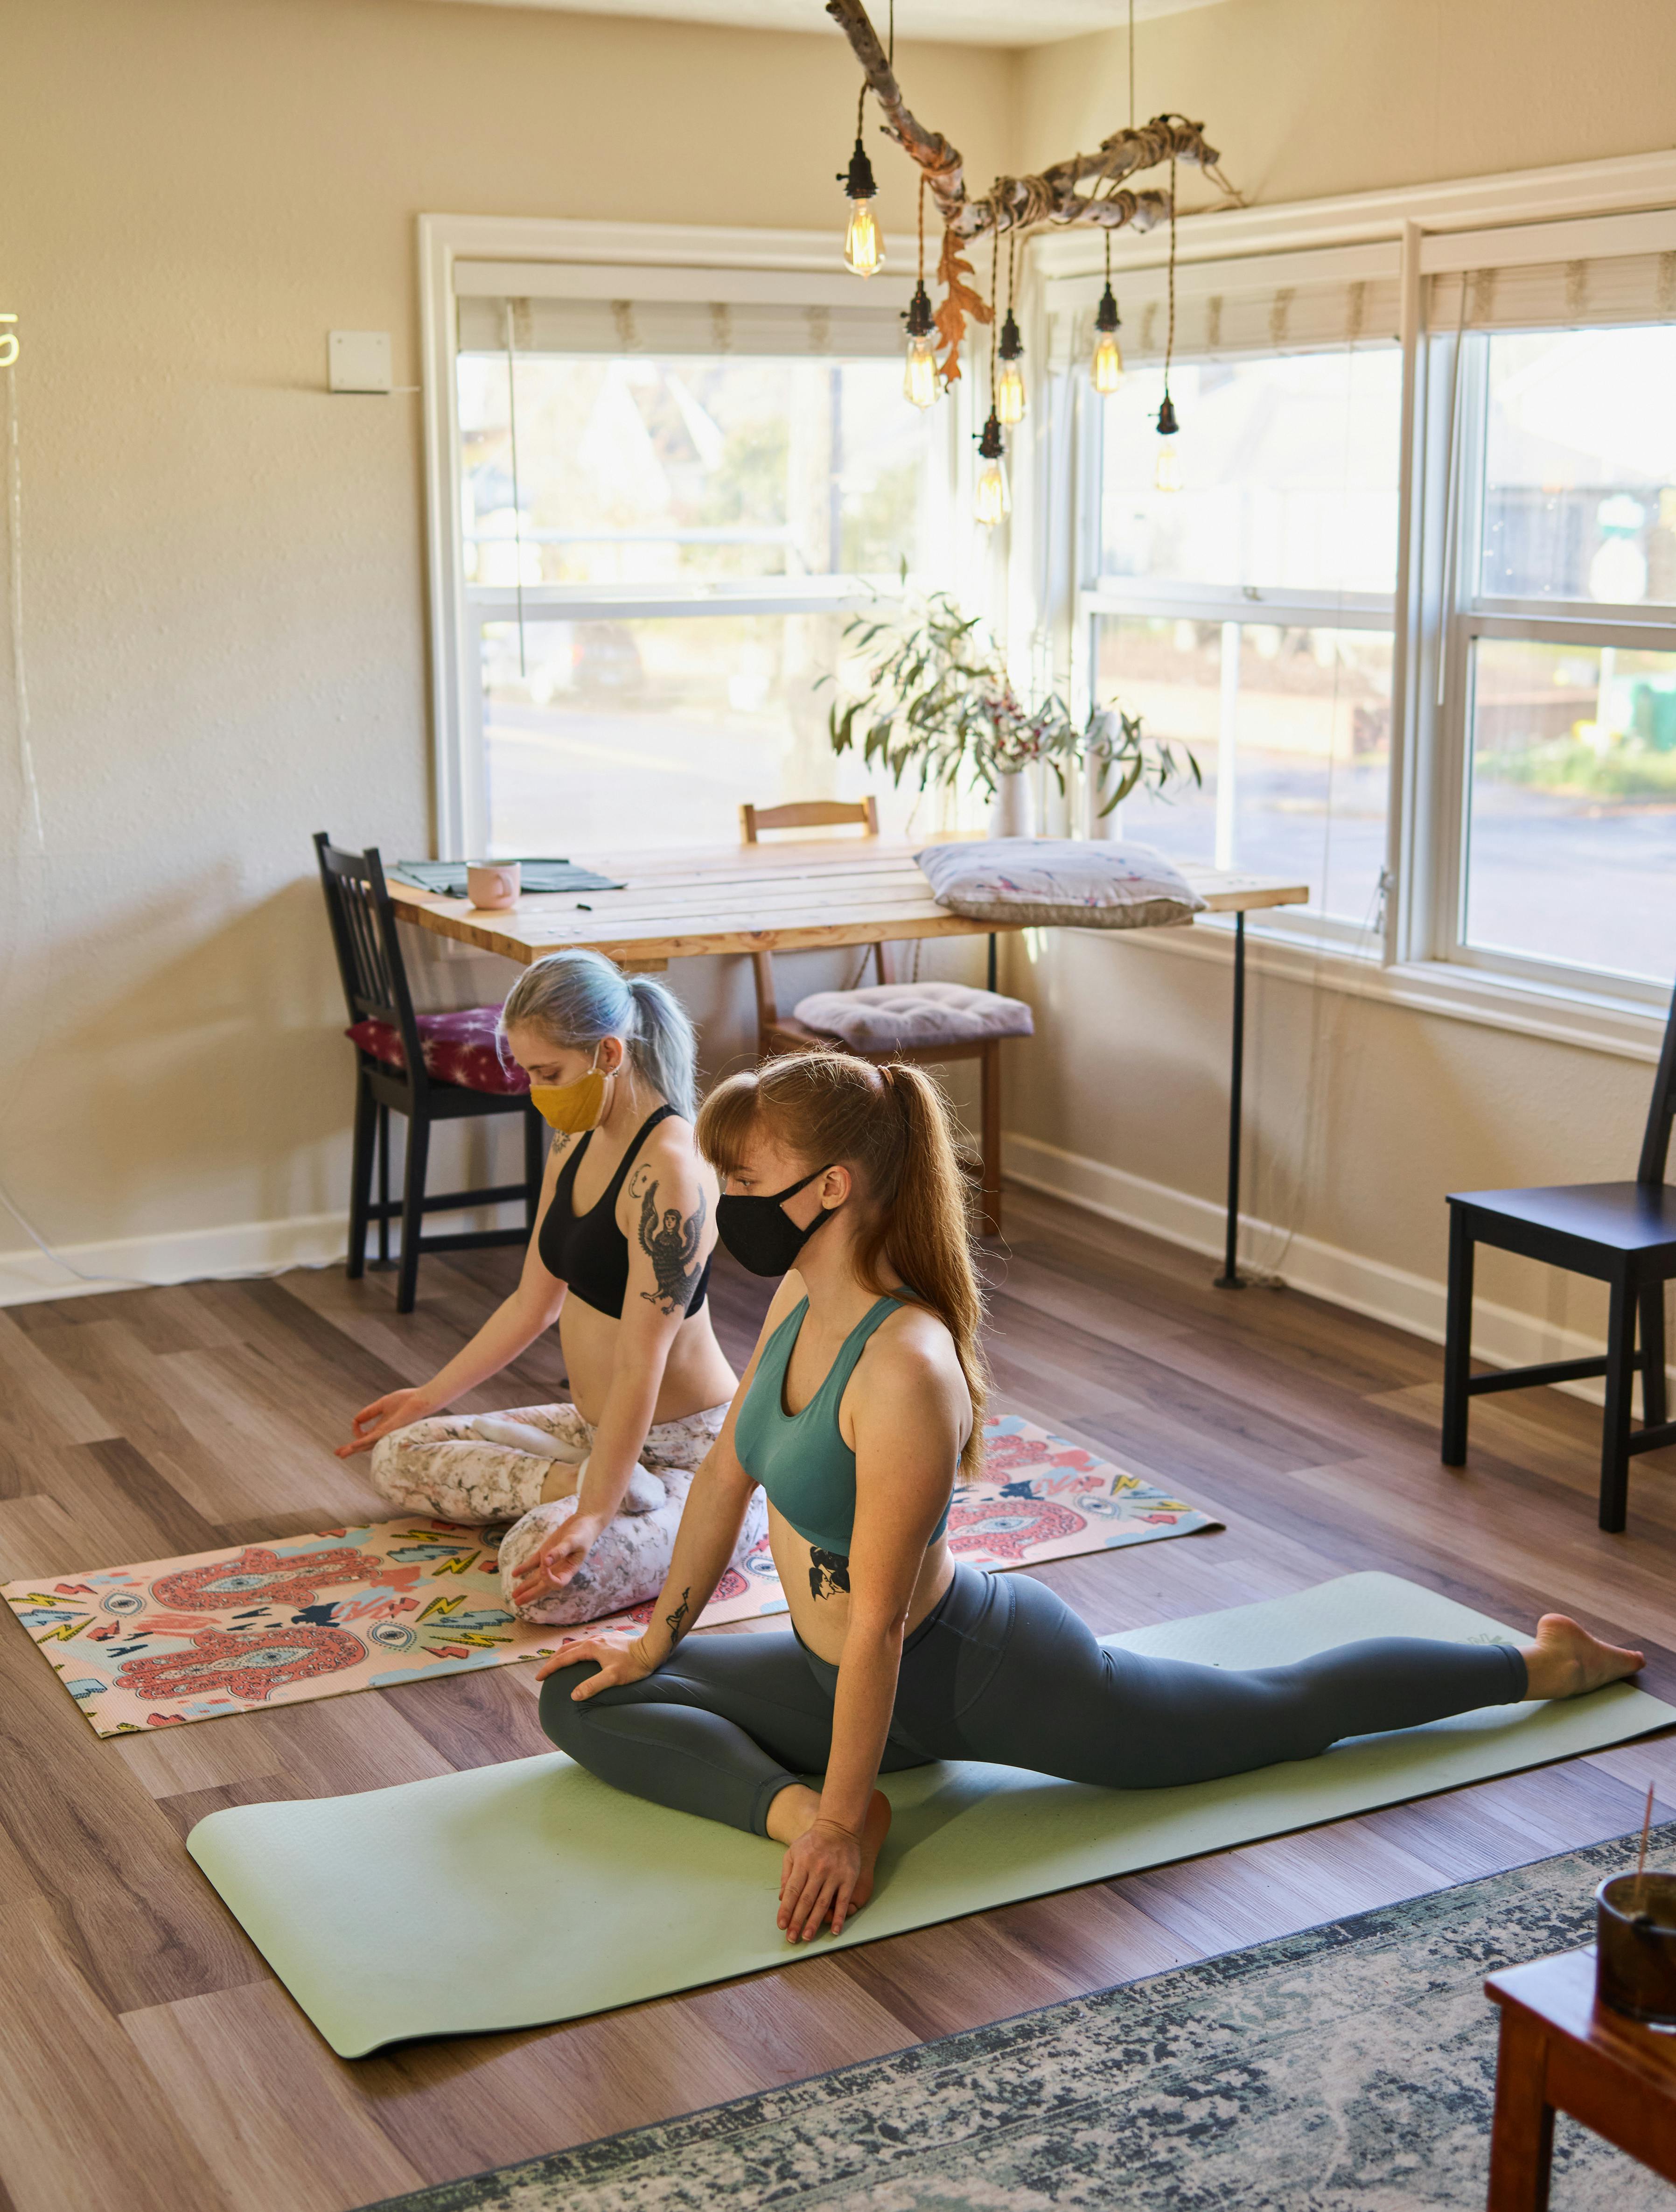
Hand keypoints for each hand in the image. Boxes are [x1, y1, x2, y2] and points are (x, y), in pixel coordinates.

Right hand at [336, 1387, 436, 1457]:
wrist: (421, 1400)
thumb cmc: (406, 1401)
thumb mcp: (382, 1404)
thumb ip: (369, 1412)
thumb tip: (355, 1419)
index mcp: (382, 1428)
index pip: (364, 1436)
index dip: (356, 1429)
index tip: (355, 1422)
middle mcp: (383, 1434)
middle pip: (364, 1445)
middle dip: (350, 1449)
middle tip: (338, 1454)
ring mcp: (386, 1434)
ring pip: (366, 1445)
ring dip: (352, 1449)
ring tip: (340, 1454)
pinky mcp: (388, 1431)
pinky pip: (372, 1438)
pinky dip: (361, 1442)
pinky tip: (352, 1446)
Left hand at [510, 1512, 604, 1605]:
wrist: (583, 1522)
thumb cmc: (583, 1533)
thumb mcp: (574, 1541)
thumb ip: (561, 1551)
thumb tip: (546, 1560)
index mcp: (569, 1570)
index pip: (557, 1583)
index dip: (548, 1579)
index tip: (544, 1567)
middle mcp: (559, 1569)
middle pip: (544, 1586)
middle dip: (531, 1594)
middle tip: (517, 1602)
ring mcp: (550, 1562)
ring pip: (536, 1578)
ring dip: (525, 1586)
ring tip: (514, 1595)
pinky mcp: (544, 1553)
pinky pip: (532, 1563)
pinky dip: (524, 1568)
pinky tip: (514, 1574)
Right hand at [534, 1633, 656, 1688]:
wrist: (653, 1648)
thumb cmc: (634, 1664)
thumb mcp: (613, 1677)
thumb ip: (593, 1685)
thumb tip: (573, 1695)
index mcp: (591, 1648)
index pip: (564, 1658)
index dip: (550, 1668)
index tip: (538, 1677)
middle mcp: (594, 1640)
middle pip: (567, 1649)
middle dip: (553, 1660)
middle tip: (544, 1671)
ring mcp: (602, 1639)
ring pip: (577, 1645)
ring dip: (565, 1654)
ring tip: (559, 1663)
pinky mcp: (610, 1640)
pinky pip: (588, 1645)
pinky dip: (577, 1651)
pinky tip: (583, 1657)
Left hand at [778, 1817, 862, 1942]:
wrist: (839, 1827)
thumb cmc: (813, 1841)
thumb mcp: (794, 1851)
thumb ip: (786, 1874)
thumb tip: (782, 1898)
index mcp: (802, 1863)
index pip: (792, 1891)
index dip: (786, 1909)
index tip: (781, 1925)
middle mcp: (817, 1870)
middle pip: (806, 1900)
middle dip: (797, 1921)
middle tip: (792, 1938)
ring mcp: (834, 1875)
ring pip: (823, 1903)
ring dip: (814, 1922)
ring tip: (807, 1937)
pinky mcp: (848, 1878)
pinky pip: (844, 1901)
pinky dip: (840, 1917)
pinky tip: (835, 1931)